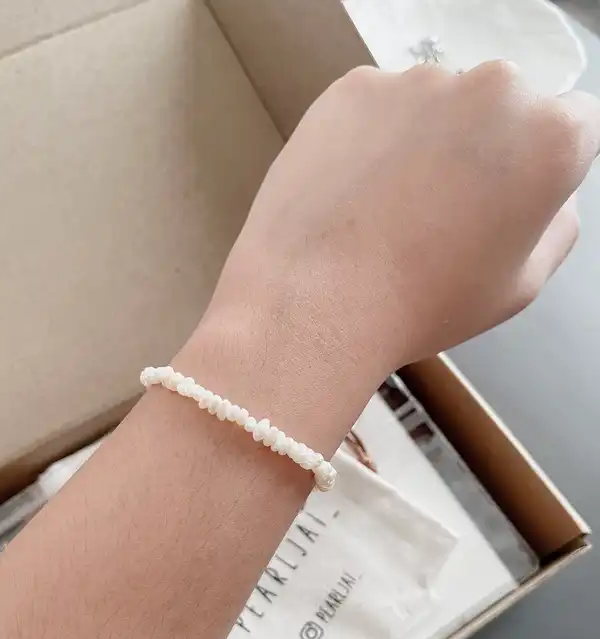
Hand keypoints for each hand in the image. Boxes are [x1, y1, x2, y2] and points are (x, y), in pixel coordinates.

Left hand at [182, 62, 599, 449]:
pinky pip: (379, 107)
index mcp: (550, 138)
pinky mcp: (357, 87)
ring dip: (424, 141)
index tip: (507, 198)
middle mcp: (494, 91)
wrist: (319, 301)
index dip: (539, 167)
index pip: (573, 125)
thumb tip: (549, 198)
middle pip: (502, 109)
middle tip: (443, 212)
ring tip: (388, 211)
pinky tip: (354, 194)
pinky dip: (372, 138)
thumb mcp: (520, 286)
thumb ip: (555, 227)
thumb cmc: (420, 304)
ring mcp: (419, 81)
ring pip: (436, 105)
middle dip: (482, 149)